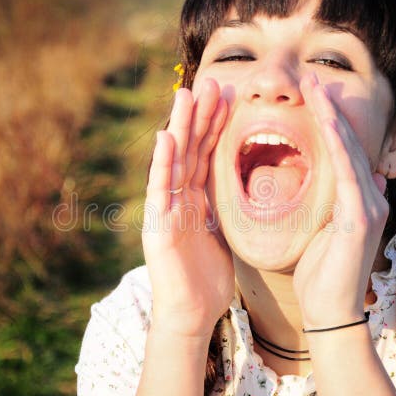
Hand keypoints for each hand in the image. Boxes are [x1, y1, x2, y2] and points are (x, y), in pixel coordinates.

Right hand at [142, 78, 233, 338]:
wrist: (192, 314)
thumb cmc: (206, 279)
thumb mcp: (221, 234)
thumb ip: (222, 208)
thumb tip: (237, 189)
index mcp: (197, 199)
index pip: (208, 154)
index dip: (218, 125)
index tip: (230, 96)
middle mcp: (179, 198)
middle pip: (191, 149)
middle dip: (200, 116)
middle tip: (210, 81)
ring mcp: (165, 210)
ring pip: (174, 162)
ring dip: (179, 127)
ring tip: (184, 94)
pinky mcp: (158, 227)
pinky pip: (160, 190)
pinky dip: (162, 164)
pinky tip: (166, 137)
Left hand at [293, 75, 388, 327]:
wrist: (329, 312)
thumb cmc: (321, 274)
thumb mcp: (321, 231)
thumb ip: (330, 204)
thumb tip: (346, 180)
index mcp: (360, 199)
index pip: (344, 151)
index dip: (329, 121)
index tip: (312, 94)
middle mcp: (371, 197)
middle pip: (349, 143)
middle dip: (330, 109)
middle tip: (312, 78)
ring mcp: (370, 206)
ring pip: (350, 151)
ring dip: (332, 117)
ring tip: (316, 88)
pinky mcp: (363, 219)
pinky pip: (348, 174)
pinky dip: (337, 145)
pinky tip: (326, 122)